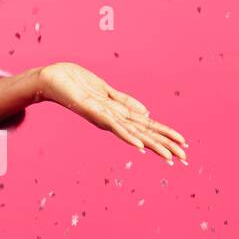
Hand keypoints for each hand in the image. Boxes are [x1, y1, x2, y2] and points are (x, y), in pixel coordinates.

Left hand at [36, 62, 187, 164]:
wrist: (52, 78)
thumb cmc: (77, 84)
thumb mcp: (107, 91)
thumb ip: (126, 102)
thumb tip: (147, 114)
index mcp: (118, 114)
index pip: (147, 126)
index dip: (166, 136)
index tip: (185, 147)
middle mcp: (113, 119)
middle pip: (144, 133)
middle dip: (164, 146)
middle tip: (185, 160)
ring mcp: (104, 117)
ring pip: (133, 133)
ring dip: (151, 145)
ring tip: (168, 156)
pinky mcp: (93, 111)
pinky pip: (112, 125)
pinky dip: (126, 135)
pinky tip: (138, 145)